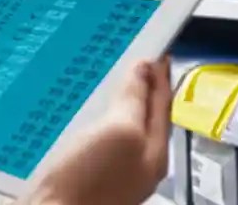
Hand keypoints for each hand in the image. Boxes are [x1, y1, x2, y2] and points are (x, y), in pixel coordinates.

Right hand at [22, 57, 172, 204]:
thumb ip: (135, 103)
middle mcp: (134, 166)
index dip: (161, 75)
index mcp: (151, 154)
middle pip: (142, 116)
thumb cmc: (85, 187)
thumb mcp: (119, 133)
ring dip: (111, 100)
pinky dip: (89, 117)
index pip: (163, 105)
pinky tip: (75, 109)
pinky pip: (90, 138)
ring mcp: (106, 172)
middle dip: (138, 86)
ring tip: (104, 75)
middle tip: (134, 56)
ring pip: (115, 126)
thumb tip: (144, 72)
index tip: (157, 50)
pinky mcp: (80, 176)